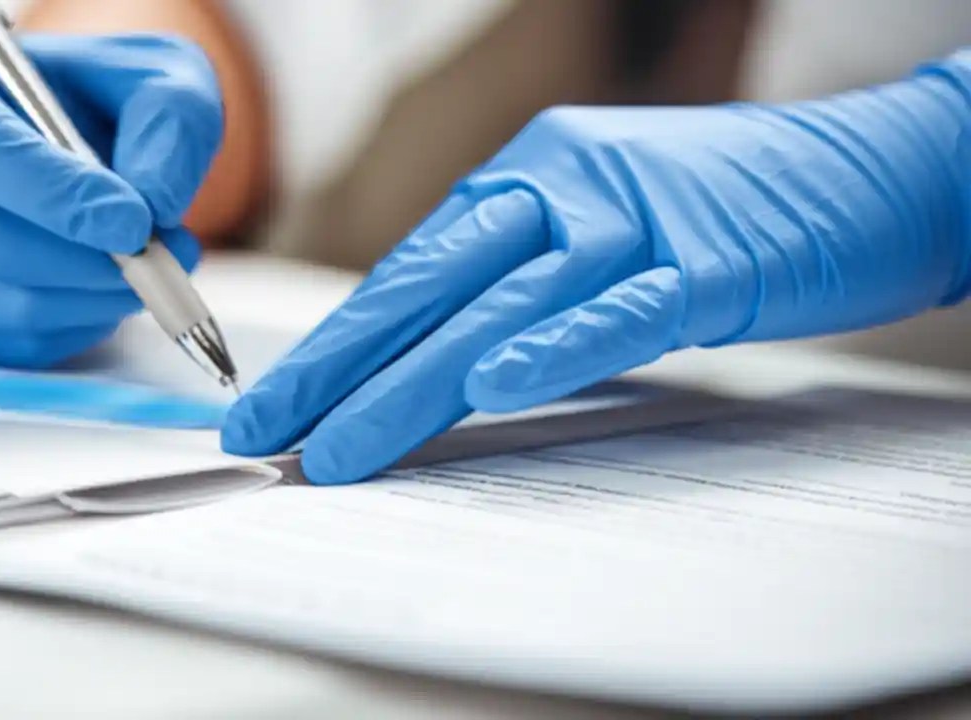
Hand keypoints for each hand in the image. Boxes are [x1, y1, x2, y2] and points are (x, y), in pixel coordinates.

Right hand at [0, 33, 222, 367]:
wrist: (71, 142)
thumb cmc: (101, 103)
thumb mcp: (154, 76)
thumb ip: (168, 121)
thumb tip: (152, 204)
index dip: (51, 194)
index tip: (132, 224)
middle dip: (81, 262)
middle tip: (158, 259)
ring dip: (84, 301)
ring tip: (141, 273)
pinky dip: (64, 328)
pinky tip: (95, 292)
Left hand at [223, 69, 969, 483]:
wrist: (881, 166)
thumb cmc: (733, 213)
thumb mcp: (606, 233)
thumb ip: (532, 283)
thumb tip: (452, 363)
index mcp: (531, 179)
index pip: (414, 270)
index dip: (341, 341)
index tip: (278, 401)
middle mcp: (566, 186)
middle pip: (430, 285)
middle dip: (338, 367)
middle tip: (265, 432)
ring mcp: (637, 217)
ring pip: (501, 303)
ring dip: (412, 381)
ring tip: (340, 447)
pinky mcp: (714, 259)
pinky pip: (624, 306)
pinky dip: (557, 346)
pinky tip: (491, 389)